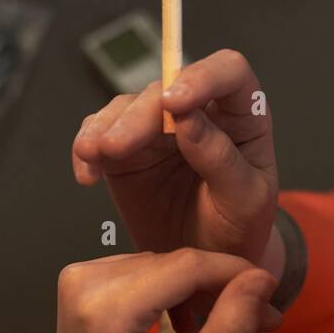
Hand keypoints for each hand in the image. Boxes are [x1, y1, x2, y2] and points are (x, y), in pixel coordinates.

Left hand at [47, 248, 281, 332]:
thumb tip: (261, 279)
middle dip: (219, 287)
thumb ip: (233, 323)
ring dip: (195, 289)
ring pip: (161, 263)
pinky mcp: (79, 283)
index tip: (270, 288)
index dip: (234, 271)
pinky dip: (170, 289)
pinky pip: (141, 270)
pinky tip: (182, 321)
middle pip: (174, 263)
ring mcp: (77, 280)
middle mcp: (83, 283)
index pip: (186, 266)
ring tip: (218, 324)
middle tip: (256, 318)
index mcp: (105, 308)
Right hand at [72, 50, 283, 329]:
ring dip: (105, 128)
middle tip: (119, 146)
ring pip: (126, 108)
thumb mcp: (246, 201)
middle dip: (139, 116)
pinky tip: (87, 174)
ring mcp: (157, 128)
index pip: (227, 72)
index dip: (202, 77)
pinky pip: (99, 134)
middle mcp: (198, 111)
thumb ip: (222, 159)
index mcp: (242, 116)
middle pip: (164, 89)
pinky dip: (87, 149)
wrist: (207, 260)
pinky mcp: (125, 150)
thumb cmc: (238, 228)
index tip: (174, 103)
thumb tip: (187, 120)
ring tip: (94, 155)